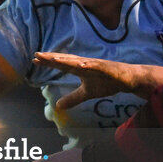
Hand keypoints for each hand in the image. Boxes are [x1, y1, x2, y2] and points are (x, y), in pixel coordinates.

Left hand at [33, 52, 147, 108]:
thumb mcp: (87, 93)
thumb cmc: (107, 82)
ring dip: (66, 60)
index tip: (34, 59)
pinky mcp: (107, 68)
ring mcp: (96, 64)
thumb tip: (57, 106)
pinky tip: (82, 65)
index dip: (48, 62)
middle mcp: (86, 64)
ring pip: (79, 61)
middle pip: (66, 60)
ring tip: (53, 58)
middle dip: (52, 58)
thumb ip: (72, 98)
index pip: (61, 64)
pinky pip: (97, 66)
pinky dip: (90, 65)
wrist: (128, 79)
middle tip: (37, 55)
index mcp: (80, 69)